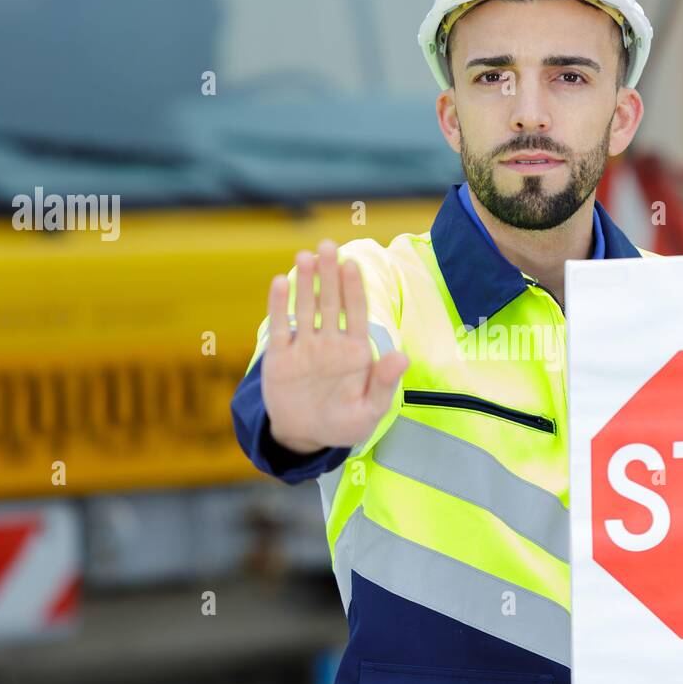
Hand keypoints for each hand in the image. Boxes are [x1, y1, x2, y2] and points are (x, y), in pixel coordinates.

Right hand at [261, 240, 408, 453]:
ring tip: (305, 255)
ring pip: (306, 308)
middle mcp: (329, 344)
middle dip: (329, 274)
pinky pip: (280, 328)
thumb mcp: (370, 411)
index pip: (356, 313)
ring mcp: (304, 348)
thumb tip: (403, 356)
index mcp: (354, 352)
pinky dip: (279, 305)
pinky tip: (281, 282)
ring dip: (306, 282)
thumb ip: (385, 383)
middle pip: (331, 303)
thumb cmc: (343, 424)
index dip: (354, 289)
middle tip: (327, 246)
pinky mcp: (280, 358)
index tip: (352, 264)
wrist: (306, 437)